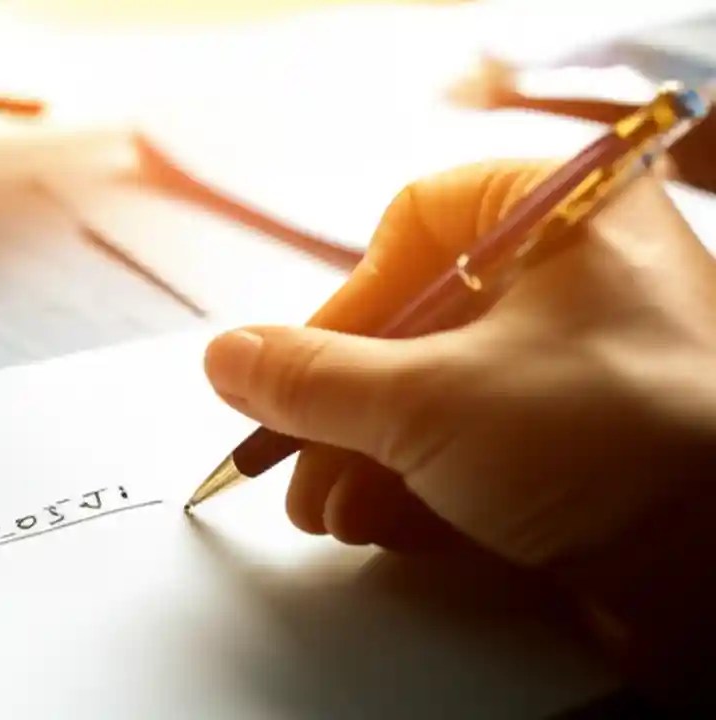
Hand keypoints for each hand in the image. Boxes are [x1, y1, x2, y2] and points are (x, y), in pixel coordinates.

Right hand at [203, 160, 715, 707]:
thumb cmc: (626, 440)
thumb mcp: (429, 402)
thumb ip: (311, 380)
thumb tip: (229, 359)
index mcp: (565, 215)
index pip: (413, 228)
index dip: (345, 303)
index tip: (296, 368)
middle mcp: (581, 281)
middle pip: (417, 324)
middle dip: (344, 407)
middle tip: (296, 459)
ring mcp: (588, 369)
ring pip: (444, 393)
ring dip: (370, 457)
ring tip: (331, 511)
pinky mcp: (590, 447)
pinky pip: (484, 445)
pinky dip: (425, 484)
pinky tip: (384, 526)